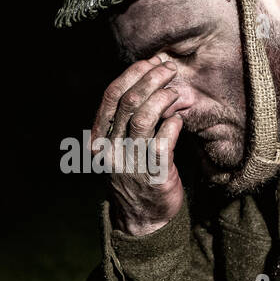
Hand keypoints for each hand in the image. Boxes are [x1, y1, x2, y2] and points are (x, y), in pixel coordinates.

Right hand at [91, 55, 186, 235]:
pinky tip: (179, 119)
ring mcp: (131, 163)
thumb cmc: (136, 173)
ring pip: (145, 118)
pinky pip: (164, 141)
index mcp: (99, 139)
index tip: (150, 62)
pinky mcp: (154, 174)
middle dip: (152, 79)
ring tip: (176, 91)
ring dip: (163, 97)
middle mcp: (111, 149)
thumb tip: (151, 78)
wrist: (142, 218)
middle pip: (129, 102)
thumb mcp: (121, 145)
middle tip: (170, 69)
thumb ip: (129, 117)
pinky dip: (173, 124)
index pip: (110, 97)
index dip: (132, 75)